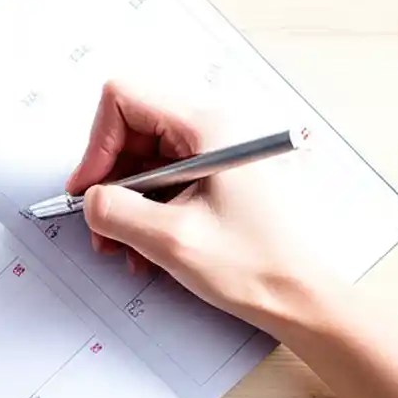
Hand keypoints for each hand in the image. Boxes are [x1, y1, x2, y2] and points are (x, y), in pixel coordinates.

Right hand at [68, 81, 344, 333]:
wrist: (306, 298)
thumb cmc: (258, 266)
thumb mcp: (170, 239)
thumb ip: (114, 210)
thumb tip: (91, 199)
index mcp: (209, 126)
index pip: (124, 99)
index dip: (97, 144)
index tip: (91, 188)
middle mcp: (216, 127)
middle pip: (133, 128)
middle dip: (109, 177)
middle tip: (101, 221)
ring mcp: (219, 149)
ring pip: (146, 157)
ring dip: (126, 199)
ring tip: (124, 244)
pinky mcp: (221, 173)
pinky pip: (167, 177)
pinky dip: (147, 208)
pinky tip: (147, 244)